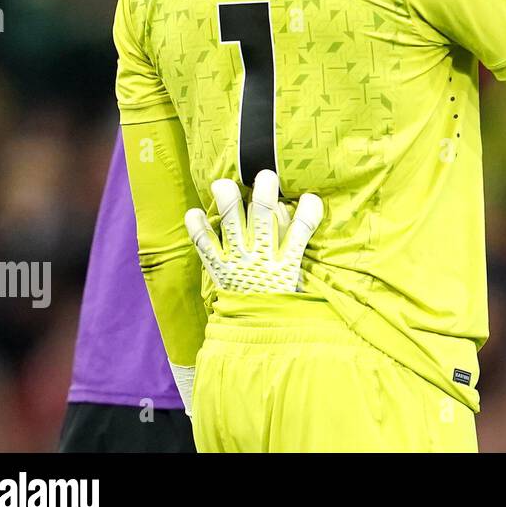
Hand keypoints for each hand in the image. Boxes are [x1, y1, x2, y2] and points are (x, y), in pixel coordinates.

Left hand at [185, 169, 322, 293]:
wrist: (250, 330)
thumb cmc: (276, 300)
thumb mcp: (294, 279)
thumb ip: (295, 247)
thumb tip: (287, 211)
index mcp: (286, 263)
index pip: (301, 231)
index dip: (308, 211)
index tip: (311, 197)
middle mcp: (260, 257)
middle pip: (263, 217)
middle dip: (264, 192)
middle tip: (265, 176)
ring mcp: (236, 260)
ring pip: (232, 223)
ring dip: (228, 200)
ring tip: (223, 184)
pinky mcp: (217, 267)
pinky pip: (204, 244)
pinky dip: (198, 228)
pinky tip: (194, 213)